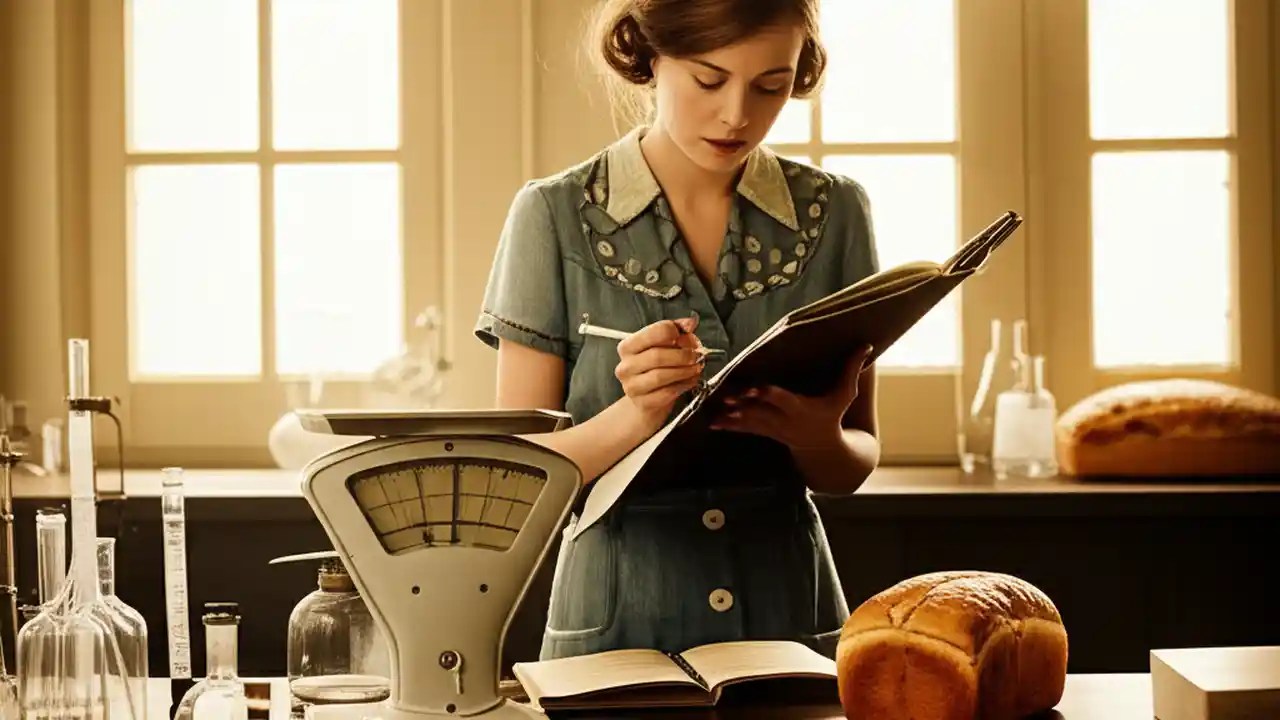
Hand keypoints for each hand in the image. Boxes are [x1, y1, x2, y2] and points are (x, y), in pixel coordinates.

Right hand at [614, 316, 706, 428]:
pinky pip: (666, 393)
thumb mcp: (665, 344)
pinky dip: (683, 385)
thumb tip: (691, 322)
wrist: (647, 398)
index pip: (654, 332)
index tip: (688, 335)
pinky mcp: (642, 403)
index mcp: (628, 346)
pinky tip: (690, 380)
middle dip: (682, 355)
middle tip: (696, 355)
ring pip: (661, 375)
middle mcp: (626, 366)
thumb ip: (677, 329)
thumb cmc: (656, 367)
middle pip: (657, 355)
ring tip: (696, 368)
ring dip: (684, 371)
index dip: (675, 331)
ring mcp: (631, 386)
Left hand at [709, 344, 874, 447]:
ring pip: (748, 422)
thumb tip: (867, 344)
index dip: (769, 393)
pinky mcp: (763, 431)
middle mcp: (784, 420)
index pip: (783, 399)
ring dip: (731, 416)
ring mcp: (772, 428)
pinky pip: (744, 429)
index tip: (757, 387)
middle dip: (744, 405)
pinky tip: (711, 422)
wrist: (822, 445)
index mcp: (801, 408)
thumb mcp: (845, 394)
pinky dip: (728, 425)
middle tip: (725, 397)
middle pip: (761, 411)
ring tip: (713, 411)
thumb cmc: (833, 413)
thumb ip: (852, 370)